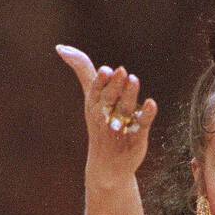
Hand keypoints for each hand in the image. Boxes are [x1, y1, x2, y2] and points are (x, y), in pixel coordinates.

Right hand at [55, 44, 158, 184]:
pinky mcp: (137, 136)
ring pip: (125, 109)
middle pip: (110, 98)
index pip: (96, 91)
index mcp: (94, 105)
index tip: (105, 70)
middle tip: (121, 71)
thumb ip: (82, 71)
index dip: (101, 81)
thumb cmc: (99, 125)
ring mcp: (122, 127)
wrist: (107, 166)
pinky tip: (152, 103)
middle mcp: (106, 115)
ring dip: (129, 95)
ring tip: (133, 79)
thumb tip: (62, 47)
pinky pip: (142, 123)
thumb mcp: (90, 98)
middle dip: (114, 85)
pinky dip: (147, 114)